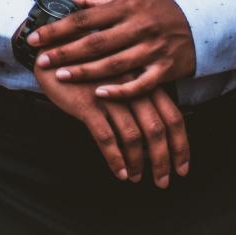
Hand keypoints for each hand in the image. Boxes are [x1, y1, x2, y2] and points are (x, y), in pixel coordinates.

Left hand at [29, 0, 196, 98]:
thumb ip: (92, 1)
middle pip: (96, 42)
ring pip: (114, 64)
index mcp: (125, 8)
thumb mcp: (126, 0)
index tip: (35, 38)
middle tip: (41, 60)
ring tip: (61, 76)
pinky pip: (141, 84)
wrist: (200, 23)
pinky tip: (99, 94)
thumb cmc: (154, 12)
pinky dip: (120, 90)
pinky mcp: (166, 69)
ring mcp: (153, 49)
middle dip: (65, 52)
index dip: (58, 29)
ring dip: (85, 72)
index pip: (84, 19)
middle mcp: (138, 27)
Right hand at [33, 63, 189, 187]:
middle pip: (157, 129)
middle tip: (162, 181)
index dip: (181, 145)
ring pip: (133, 137)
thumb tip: (156, 129)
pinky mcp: (87, 104)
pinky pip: (106, 137)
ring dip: (138, 163)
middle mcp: (131, 88)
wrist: (53, 53)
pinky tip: (118, 172)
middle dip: (163, 160)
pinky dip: (115, 158)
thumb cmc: (88, 67)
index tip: (182, 167)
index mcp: (143, 81)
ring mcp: (110, 96)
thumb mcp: (120, 76)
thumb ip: (138, 95)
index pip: (173, 116)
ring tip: (135, 178)